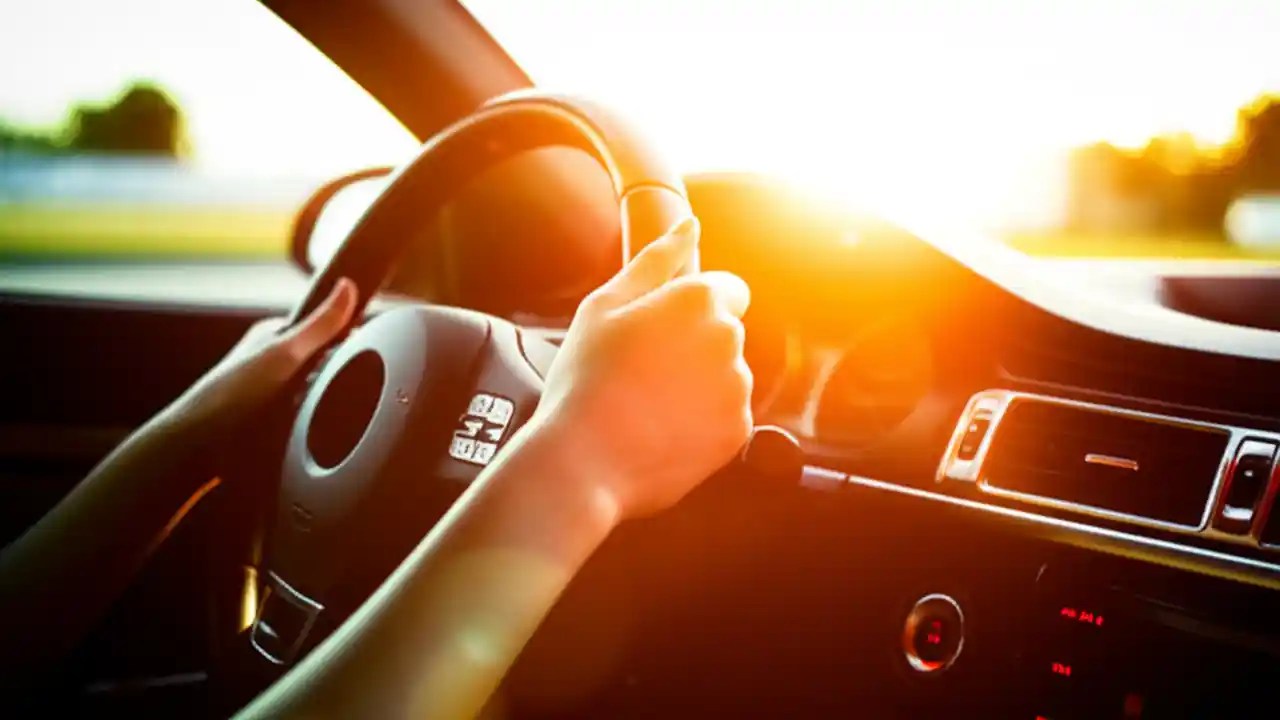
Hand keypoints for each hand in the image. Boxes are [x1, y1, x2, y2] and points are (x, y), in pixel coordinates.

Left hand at [162, 278, 357, 441]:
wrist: (198, 445)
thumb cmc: (230, 395)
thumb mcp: (284, 353)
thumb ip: (320, 324)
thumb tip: (348, 286)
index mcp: (274, 335)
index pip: (324, 326)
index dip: (347, 335)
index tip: (366, 345)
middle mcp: (273, 360)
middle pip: (323, 360)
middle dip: (338, 370)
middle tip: (346, 383)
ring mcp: (272, 389)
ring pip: (317, 388)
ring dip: (326, 398)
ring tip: (330, 407)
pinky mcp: (273, 417)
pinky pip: (308, 413)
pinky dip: (314, 418)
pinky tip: (317, 425)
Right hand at [532, 217, 752, 518]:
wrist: (584, 461)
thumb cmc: (586, 380)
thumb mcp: (605, 305)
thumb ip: (656, 259)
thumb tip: (689, 227)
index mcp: (698, 300)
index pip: (727, 288)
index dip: (692, 306)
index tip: (662, 329)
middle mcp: (729, 339)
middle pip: (725, 332)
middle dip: (695, 344)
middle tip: (644, 369)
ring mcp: (738, 388)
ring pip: (726, 375)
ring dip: (699, 383)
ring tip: (649, 403)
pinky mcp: (739, 431)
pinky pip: (726, 416)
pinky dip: (702, 421)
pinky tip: (662, 428)